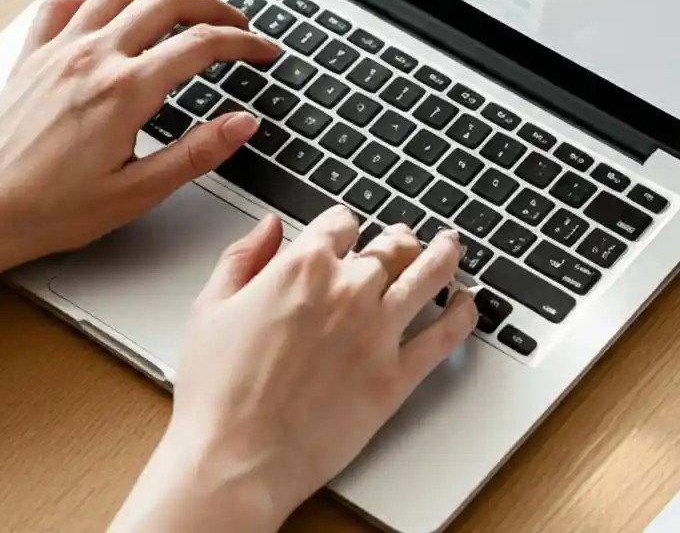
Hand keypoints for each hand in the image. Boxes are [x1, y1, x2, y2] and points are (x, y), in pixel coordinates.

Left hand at [0, 0, 278, 302]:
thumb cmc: (54, 208)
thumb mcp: (141, 191)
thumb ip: (198, 152)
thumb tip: (242, 123)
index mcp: (125, 91)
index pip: (202, 45)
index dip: (244, 43)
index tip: (263, 50)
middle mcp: (93, 59)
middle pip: (167, 2)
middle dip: (214, 6)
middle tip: (237, 24)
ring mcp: (59, 50)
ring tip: (187, 7)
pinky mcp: (32, 56)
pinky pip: (65, 4)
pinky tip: (111, 11)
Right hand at [111, 209, 479, 532]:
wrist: (235, 457)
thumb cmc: (217, 393)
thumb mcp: (211, 308)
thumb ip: (243, 257)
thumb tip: (268, 226)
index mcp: (302, 268)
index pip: (341, 222)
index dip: (345, 226)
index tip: (348, 232)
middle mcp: (348, 291)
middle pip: (391, 246)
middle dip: (398, 239)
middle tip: (404, 241)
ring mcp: (379, 331)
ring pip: (430, 275)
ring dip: (445, 256)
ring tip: (452, 248)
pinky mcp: (398, 374)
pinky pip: (446, 335)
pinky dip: (464, 313)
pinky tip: (468, 304)